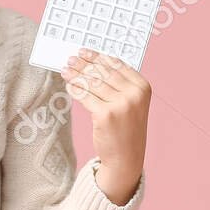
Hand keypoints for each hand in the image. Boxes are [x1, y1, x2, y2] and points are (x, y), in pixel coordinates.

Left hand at [61, 48, 148, 202]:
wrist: (126, 158)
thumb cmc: (126, 129)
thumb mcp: (131, 104)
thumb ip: (119, 84)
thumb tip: (94, 65)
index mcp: (143, 87)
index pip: (117, 65)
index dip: (99, 56)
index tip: (85, 52)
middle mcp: (134, 94)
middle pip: (103, 72)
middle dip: (84, 64)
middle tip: (71, 59)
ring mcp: (120, 105)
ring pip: (93, 83)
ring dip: (76, 74)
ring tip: (66, 70)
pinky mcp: (105, 115)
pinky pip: (85, 96)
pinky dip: (75, 89)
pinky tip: (69, 85)